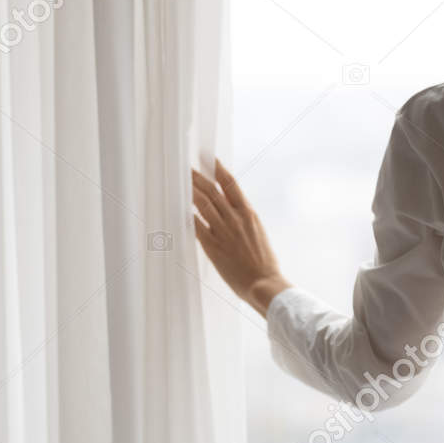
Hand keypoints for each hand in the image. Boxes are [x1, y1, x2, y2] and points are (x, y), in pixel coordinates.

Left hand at [191, 159, 289, 316]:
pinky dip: (187, 214)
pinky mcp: (213, 246)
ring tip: (180, 182)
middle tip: (187, 167)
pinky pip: (196, 225)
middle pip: (213, 190)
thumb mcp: (258, 234)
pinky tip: (179, 207)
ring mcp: (223, 231)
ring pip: (203, 204)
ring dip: (190, 191)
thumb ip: (244, 222)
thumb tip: (232, 213)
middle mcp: (236, 218)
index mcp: (249, 214)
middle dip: (198, 177)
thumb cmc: (264, 263)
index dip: (219, 170)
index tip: (210, 159)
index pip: (232, 185)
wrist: (264, 283)